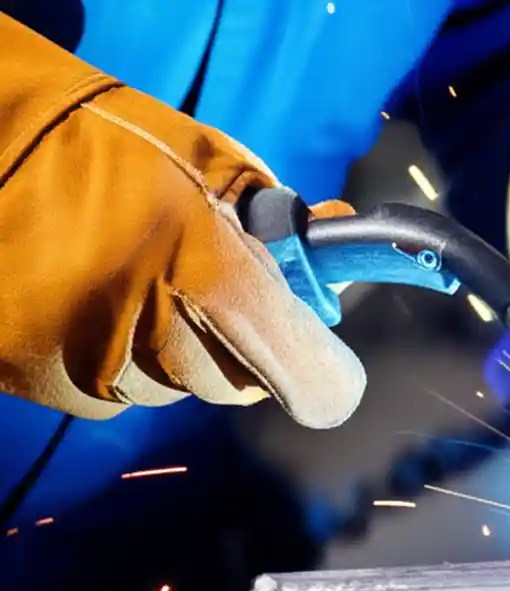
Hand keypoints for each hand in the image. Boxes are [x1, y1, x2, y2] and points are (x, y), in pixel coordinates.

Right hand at [0, 15, 364, 428]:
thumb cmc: (112, 142)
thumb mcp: (218, 168)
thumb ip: (287, 234)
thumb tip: (337, 273)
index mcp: (214, 282)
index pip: (315, 384)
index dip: (326, 373)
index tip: (320, 352)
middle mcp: (156, 343)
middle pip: (240, 383)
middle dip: (240, 342)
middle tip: (207, 281)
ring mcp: (89, 369)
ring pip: (174, 390)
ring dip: (173, 350)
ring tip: (135, 276)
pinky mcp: (34, 379)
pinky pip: (108, 391)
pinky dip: (113, 356)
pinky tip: (91, 295)